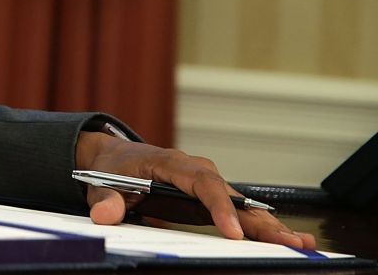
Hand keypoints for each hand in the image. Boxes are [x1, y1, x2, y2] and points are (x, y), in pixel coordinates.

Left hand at [75, 131, 315, 248]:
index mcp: (172, 163)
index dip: (220, 207)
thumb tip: (105, 215)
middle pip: (233, 195)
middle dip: (260, 220)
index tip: (233, 232)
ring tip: (301, 244)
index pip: (202, 183)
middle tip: (288, 243)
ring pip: (243, 205)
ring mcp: (207, 184)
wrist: (112, 157)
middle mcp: (197, 171)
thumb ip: (105, 200)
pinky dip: (262, 227)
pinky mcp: (211, 199)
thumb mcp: (101, 183)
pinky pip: (240, 212)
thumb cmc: (110, 169)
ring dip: (271, 225)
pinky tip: (287, 240)